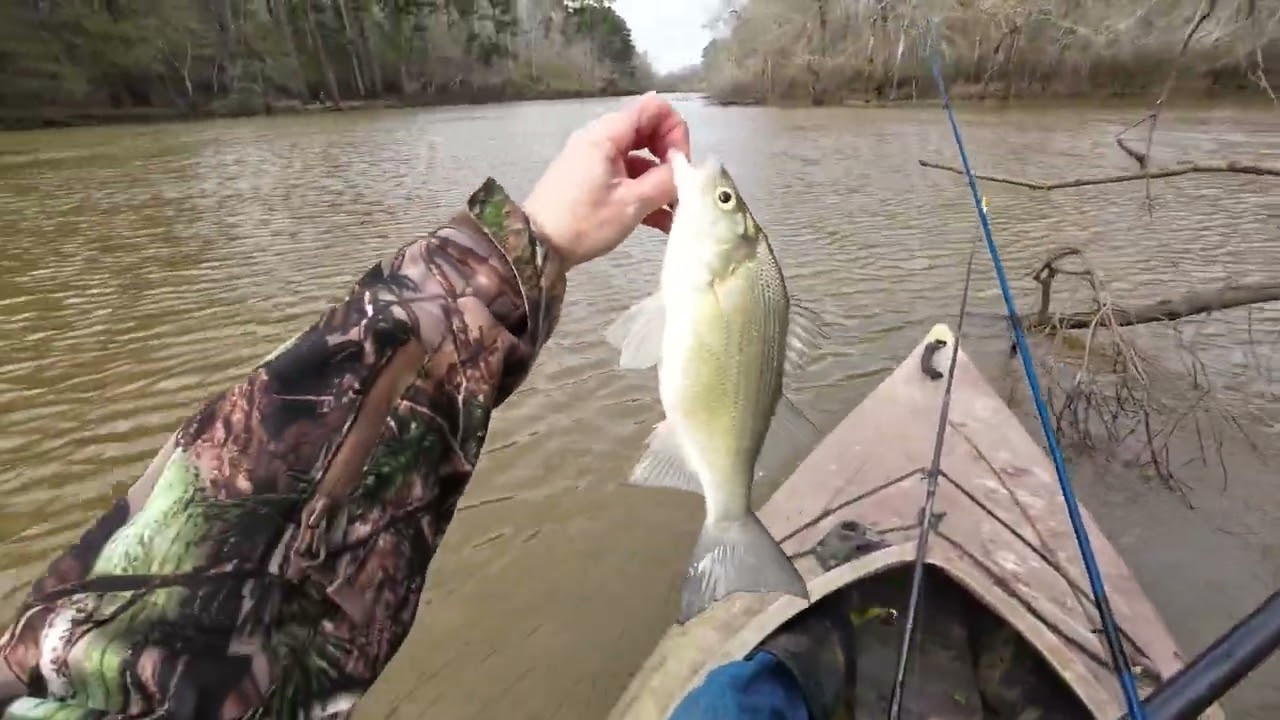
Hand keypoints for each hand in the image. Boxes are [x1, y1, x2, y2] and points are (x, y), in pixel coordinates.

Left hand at [522, 92, 690, 268]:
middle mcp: (600, 138)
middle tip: (680, 188)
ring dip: (660, 181)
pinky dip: (643, 192)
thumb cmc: (583, 223)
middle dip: (670, 158)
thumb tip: (686, 170)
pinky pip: (625, 176)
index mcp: (607, 134)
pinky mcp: (590, 180)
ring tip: (674, 213)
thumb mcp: (632, 203)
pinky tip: (659, 223)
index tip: (680, 164)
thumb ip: (665, 181)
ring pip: (639, 157)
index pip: (654, 107)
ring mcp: (594, 159)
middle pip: (648, 131)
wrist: (536, 247)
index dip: (676, 130)